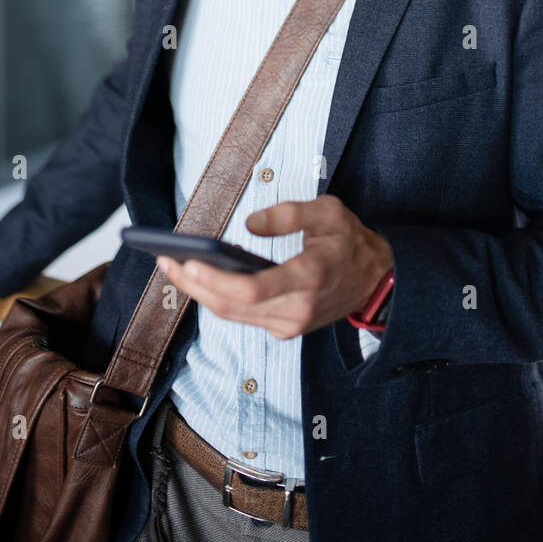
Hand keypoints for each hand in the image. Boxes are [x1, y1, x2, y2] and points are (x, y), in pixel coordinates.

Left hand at [156, 196, 393, 340]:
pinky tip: (199, 279)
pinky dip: (217, 299)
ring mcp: (290, 324)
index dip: (215, 279)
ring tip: (172, 266)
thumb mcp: (329, 211)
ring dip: (199, 293)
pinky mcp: (284, 329)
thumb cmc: (351, 243)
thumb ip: (289, 214)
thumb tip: (249, 224)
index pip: (253, 289)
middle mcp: (298, 308)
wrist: (377, 282)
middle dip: (193, 285)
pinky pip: (242, 317)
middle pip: (232, 305)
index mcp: (310, 276)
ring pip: (232, 314)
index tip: (187, 262)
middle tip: (165, 260)